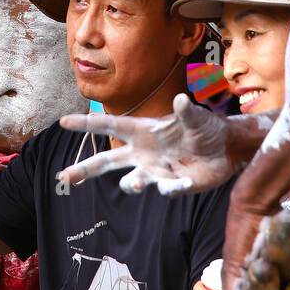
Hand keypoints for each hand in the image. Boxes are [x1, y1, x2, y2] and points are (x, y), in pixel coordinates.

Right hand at [57, 94, 238, 195]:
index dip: (86, 123)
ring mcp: (154, 170)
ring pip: (130, 181)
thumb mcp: (196, 118)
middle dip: (85, 170)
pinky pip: (165, 189)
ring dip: (130, 184)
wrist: (226, 150)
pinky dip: (173, 187)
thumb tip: (181, 101)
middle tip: (63, 177)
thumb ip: (186, 113)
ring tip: (133, 184)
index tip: (63, 122)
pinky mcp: (170, 184)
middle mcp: (142, 152)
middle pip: (107, 162)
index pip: (109, 125)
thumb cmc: (206, 128)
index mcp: (142, 131)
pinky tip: (185, 181)